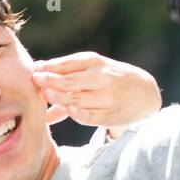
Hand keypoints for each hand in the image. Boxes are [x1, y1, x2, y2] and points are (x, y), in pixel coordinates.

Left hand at [31, 52, 161, 135]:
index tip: (34, 69)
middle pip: (71, 80)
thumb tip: (36, 94)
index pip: (70, 63)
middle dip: (52, 80)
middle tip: (35, 80)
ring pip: (79, 99)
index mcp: (95, 63)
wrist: (145, 93)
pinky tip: (69, 110)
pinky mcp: (111, 115)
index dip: (51, 66)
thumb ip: (65, 83)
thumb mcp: (92, 74)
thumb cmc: (109, 81)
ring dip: (60, 98)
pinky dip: (79, 114)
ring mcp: (107, 97)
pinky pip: (91, 116)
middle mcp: (102, 78)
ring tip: (46, 95)